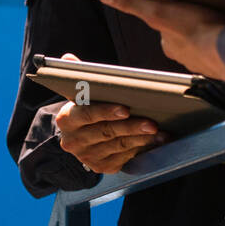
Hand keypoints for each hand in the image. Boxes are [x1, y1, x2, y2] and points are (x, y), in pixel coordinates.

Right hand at [54, 54, 166, 173]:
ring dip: (141, 139)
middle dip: (131, 127)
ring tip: (158, 131)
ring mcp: (87, 156)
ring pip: (118, 146)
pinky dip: (141, 149)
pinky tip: (155, 141)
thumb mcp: (80, 94)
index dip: (106, 112)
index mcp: (66, 120)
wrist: (79, 138)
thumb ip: (79, 76)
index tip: (125, 109)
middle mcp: (73, 141)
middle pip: (106, 132)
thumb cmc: (85, 109)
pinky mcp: (102, 167)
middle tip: (152, 123)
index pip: (87, 114)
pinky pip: (124, 158)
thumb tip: (67, 58)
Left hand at [97, 0, 224, 82]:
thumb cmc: (198, 31)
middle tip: (201, 9)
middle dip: (192, 24)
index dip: (170, 15)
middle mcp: (188, 56)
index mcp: (171, 45)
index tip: (178, 5)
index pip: (166, 29)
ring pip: (207, 42)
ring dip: (211, 32)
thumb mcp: (158, 10)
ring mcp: (209, 59)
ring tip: (218, 17)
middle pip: (186, 35)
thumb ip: (131, 3)